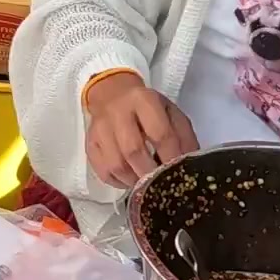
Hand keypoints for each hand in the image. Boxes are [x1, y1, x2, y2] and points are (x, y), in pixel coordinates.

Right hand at [83, 72, 197, 189]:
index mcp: (143, 101)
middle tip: (162, 185)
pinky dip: (118, 182)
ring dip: (134, 180)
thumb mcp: (170, 112)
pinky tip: (129, 180)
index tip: (179, 174)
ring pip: (116, 165)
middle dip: (151, 173)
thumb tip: (188, 166)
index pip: (160, 133)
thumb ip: (183, 137)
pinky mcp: (90, 143)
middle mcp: (118, 113)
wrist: (112, 94)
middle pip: (133, 151)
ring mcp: (100, 129)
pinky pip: (103, 171)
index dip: (171, 157)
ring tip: (146, 184)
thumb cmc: (147, 107)